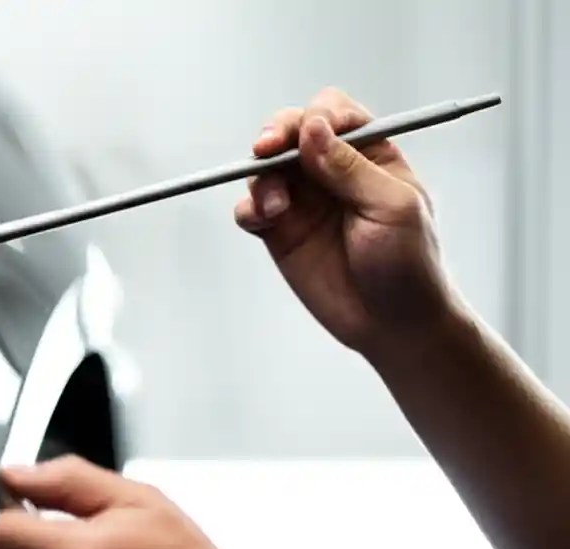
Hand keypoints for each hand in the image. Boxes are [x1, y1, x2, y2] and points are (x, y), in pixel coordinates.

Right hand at [234, 87, 458, 357]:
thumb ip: (349, 167)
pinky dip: (249, 209)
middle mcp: (332, 171)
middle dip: (275, 135)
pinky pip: (251, 209)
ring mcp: (304, 201)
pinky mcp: (280, 232)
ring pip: (266, 168)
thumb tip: (312, 128)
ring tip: (276, 209)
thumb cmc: (409, 265)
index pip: (335, 114)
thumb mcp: (391, 207)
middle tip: (266, 151)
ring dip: (261, 179)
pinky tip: (262, 221)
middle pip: (292, 132)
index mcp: (370, 155)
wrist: (393, 325)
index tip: (304, 133)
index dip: (316, 116)